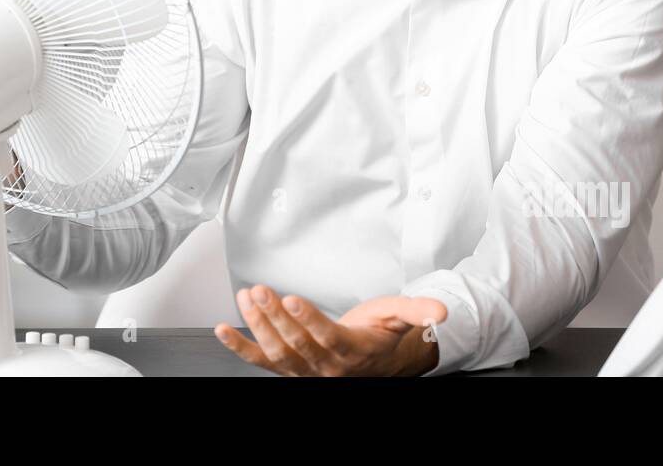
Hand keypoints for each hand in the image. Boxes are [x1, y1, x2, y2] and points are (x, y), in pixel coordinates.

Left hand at [214, 284, 444, 375]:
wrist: (376, 362)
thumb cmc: (383, 336)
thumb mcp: (400, 317)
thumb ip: (417, 310)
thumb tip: (440, 311)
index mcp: (352, 352)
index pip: (327, 337)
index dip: (308, 319)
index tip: (292, 297)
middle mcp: (326, 367)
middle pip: (298, 344)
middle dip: (276, 317)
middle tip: (260, 290)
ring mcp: (305, 371)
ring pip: (278, 353)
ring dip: (258, 327)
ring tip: (247, 297)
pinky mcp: (290, 369)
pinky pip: (262, 362)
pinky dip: (240, 348)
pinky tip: (222, 330)